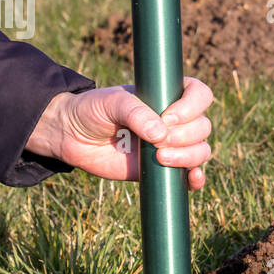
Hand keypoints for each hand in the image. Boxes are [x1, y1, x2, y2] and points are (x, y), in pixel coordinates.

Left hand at [26, 78, 213, 188]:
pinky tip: (192, 178)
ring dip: (188, 156)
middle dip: (184, 136)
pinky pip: (191, 175)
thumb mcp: (112, 103)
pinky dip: (196, 178)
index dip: (192, 107)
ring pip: (201, 150)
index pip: (200, 95)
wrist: (71, 136)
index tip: (167, 117)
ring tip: (159, 157)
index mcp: (168, 96)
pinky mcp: (164, 169)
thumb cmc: (92, 110)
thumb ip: (136, 113)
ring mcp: (171, 145)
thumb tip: (161, 134)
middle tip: (154, 141)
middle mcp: (175, 120)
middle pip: (203, 127)